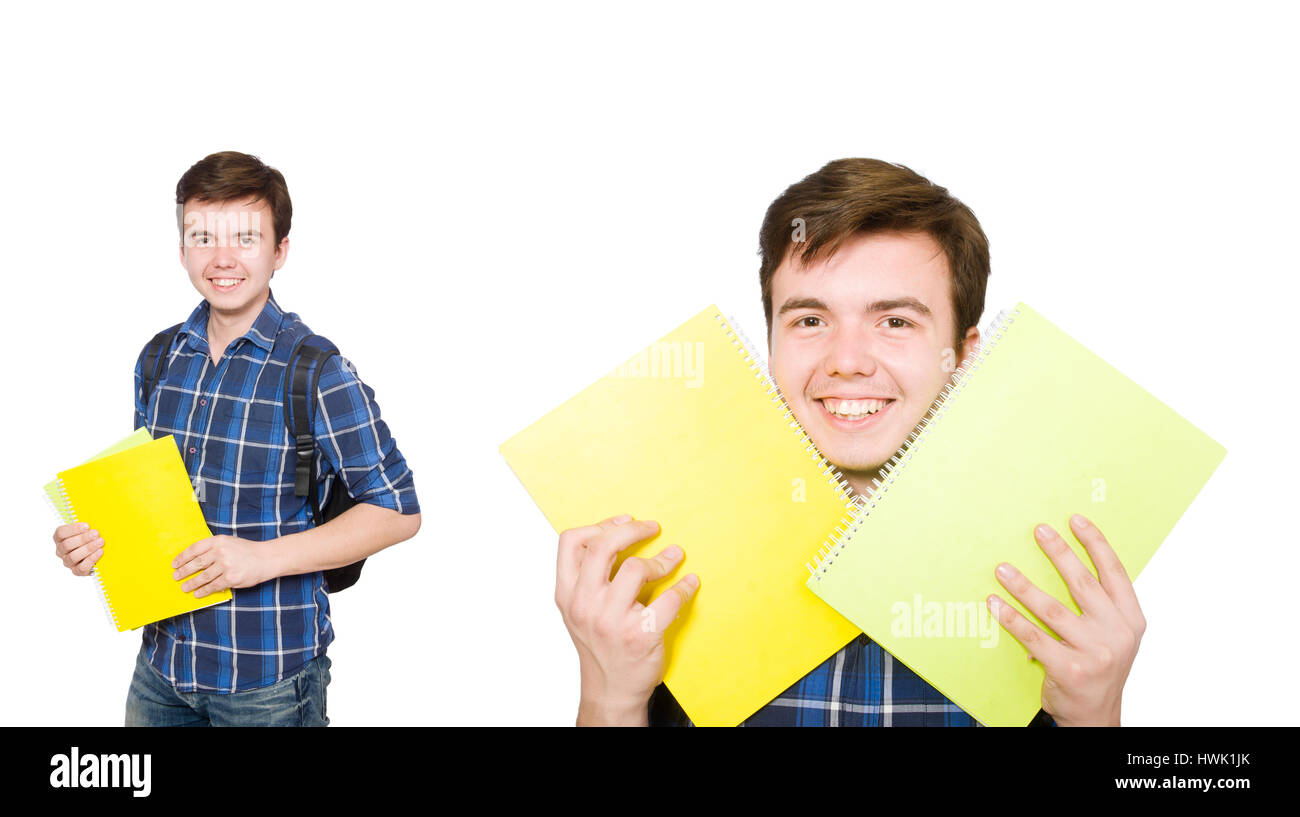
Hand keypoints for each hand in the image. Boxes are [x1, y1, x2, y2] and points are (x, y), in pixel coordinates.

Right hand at [53, 523, 103, 575]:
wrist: (97, 554)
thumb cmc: (91, 538)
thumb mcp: (87, 529)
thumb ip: (87, 524)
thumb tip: (98, 513)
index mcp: (60, 538)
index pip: (60, 533)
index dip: (73, 529)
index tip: (87, 525)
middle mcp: (61, 551)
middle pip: (67, 545)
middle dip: (83, 538)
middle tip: (96, 533)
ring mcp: (68, 562)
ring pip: (73, 557)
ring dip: (88, 548)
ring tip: (100, 542)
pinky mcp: (77, 571)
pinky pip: (81, 567)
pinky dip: (91, 559)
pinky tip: (100, 552)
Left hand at [172, 535, 278, 597]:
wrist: (266, 558)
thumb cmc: (247, 551)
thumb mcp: (229, 542)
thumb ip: (213, 548)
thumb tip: (193, 561)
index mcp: (218, 541)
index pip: (194, 549)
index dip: (182, 557)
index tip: (175, 564)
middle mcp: (221, 552)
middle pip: (196, 564)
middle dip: (183, 572)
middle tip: (176, 577)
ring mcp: (226, 566)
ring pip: (203, 577)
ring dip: (191, 583)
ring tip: (185, 587)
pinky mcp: (231, 578)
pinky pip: (213, 586)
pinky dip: (204, 591)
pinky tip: (198, 593)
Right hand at [555, 514, 699, 725]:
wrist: (610, 691)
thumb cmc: (599, 646)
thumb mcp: (578, 610)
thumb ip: (586, 577)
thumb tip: (614, 534)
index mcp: (567, 594)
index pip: (572, 542)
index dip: (601, 524)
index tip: (624, 521)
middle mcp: (585, 605)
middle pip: (604, 546)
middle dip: (633, 530)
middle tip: (653, 528)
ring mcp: (612, 621)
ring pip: (638, 568)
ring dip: (663, 559)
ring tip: (674, 557)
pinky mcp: (640, 636)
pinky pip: (669, 598)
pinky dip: (684, 587)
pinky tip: (689, 584)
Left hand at [987, 514, 1145, 726]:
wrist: (1095, 716)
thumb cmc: (1099, 666)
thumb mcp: (1115, 635)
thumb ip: (1102, 604)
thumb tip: (1069, 560)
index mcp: (1131, 620)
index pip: (1115, 573)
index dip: (1096, 543)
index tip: (1075, 519)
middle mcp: (1116, 634)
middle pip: (1083, 584)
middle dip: (1059, 553)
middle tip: (1039, 530)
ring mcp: (1094, 652)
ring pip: (1051, 609)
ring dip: (1023, 585)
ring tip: (1002, 568)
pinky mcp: (1068, 668)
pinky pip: (1032, 636)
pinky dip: (1010, 617)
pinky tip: (995, 603)